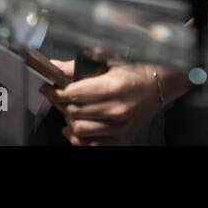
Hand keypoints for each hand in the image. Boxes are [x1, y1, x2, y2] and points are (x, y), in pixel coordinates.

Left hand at [39, 59, 187, 145]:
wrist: (160, 86)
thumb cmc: (136, 71)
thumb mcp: (108, 62)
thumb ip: (78, 67)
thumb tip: (55, 67)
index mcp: (115, 87)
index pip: (75, 94)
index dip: (56, 91)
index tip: (48, 87)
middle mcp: (118, 109)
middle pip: (75, 112)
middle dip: (60, 104)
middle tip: (56, 95)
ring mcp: (120, 126)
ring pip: (80, 130)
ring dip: (69, 120)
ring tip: (69, 110)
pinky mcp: (122, 137)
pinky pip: (91, 145)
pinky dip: (78, 138)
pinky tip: (74, 127)